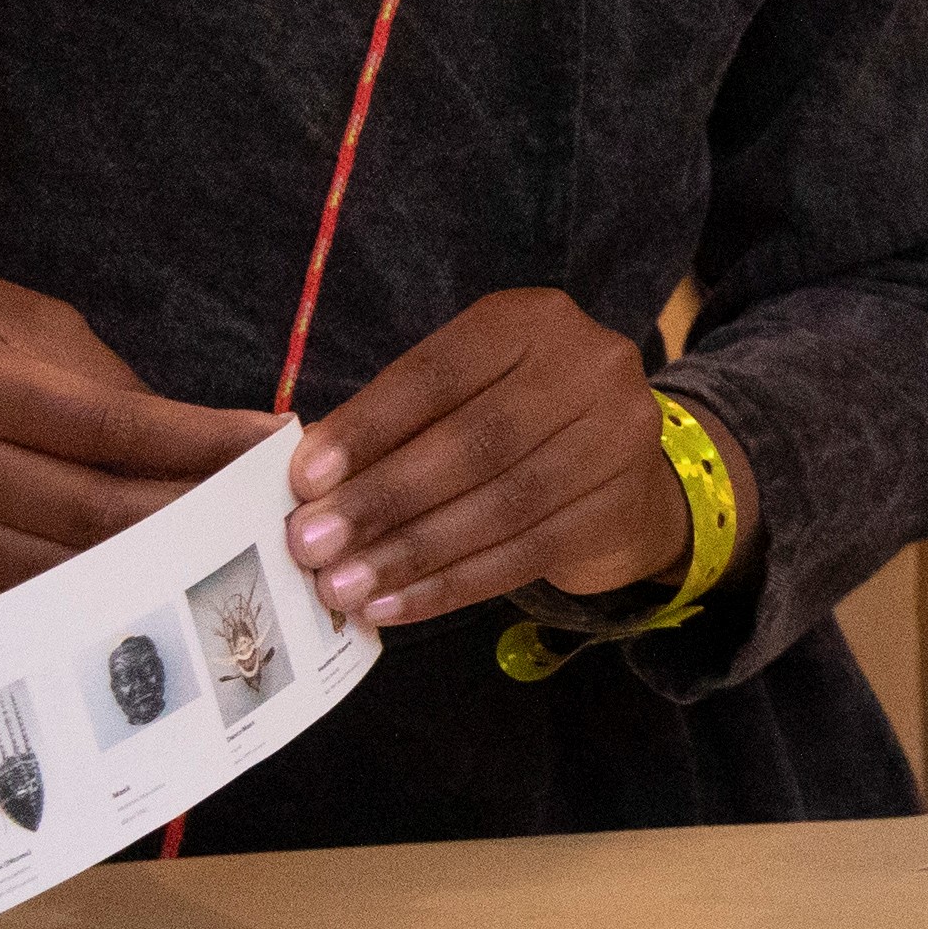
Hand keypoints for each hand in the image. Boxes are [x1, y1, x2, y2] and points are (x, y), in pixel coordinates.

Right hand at [0, 252, 277, 617]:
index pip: (109, 427)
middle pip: (89, 514)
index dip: (199, 444)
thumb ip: (89, 373)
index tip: (272, 445)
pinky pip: (0, 598)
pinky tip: (132, 583)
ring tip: (218, 555)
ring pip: (52, 571)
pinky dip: (73, 596)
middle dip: (189, 518)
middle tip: (268, 515)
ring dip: (144, 568)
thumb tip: (184, 433)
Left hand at [287, 291, 689, 631]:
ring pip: (502, 505)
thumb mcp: (461, 396)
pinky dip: (451, 586)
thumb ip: (396, 427)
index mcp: (533, 321)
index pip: (439, 374)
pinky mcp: (622, 506)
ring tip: (344, 587)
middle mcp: (589, 366)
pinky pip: (526, 555)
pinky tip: (396, 606)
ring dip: (412, 552)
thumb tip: (309, 484)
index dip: (369, 427)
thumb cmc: (512, 426)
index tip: (305, 480)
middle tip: (311, 544)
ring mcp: (620, 436)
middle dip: (384, 498)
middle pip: (476, 442)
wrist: (620, 472)